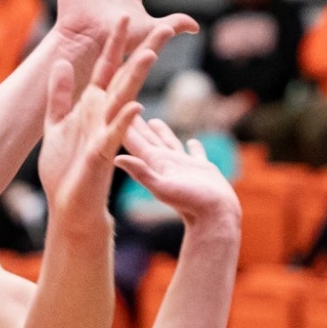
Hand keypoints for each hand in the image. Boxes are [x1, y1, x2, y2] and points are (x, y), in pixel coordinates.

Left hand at [37, 18, 155, 226]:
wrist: (70, 204)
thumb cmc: (66, 168)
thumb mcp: (56, 123)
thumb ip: (60, 94)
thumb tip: (60, 61)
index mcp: (93, 106)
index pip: (106, 69)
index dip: (114, 44)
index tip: (122, 17)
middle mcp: (104, 116)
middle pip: (124, 78)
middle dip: (138, 53)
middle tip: (158, 26)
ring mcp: (106, 133)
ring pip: (123, 100)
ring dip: (135, 79)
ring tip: (149, 54)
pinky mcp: (103, 153)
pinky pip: (115, 134)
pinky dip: (124, 120)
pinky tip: (135, 105)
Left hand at [116, 118, 237, 226]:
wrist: (215, 219)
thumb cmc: (191, 204)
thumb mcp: (163, 187)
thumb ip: (141, 172)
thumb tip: (115, 158)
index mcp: (154, 164)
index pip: (133, 139)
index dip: (122, 123)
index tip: (111, 108)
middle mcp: (166, 164)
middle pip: (148, 138)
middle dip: (136, 123)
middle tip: (127, 107)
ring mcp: (185, 167)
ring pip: (170, 143)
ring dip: (161, 132)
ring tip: (153, 121)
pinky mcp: (203, 170)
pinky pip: (196, 154)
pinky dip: (194, 147)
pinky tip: (192, 142)